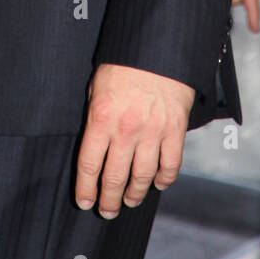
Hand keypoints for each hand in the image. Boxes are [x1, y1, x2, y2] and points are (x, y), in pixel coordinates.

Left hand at [75, 63, 194, 217]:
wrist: (157, 48)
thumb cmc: (123, 64)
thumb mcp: (97, 87)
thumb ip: (95, 117)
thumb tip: (94, 143)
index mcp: (101, 119)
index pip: (89, 165)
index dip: (86, 189)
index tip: (85, 201)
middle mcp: (125, 130)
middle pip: (115, 178)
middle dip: (109, 200)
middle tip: (107, 210)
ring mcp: (152, 132)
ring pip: (142, 177)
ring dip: (135, 194)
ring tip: (130, 201)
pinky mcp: (174, 130)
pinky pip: (170, 165)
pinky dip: (164, 180)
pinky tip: (157, 183)